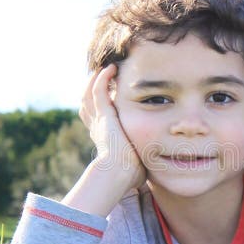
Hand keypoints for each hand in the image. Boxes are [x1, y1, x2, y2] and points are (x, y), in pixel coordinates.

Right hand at [62, 66, 145, 215]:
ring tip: (106, 68)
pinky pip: (99, 91)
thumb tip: (155, 169)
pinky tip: (110, 68)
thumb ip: (142, 160)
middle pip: (87, 103)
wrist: (118, 174)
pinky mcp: (104, 114)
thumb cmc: (128, 175)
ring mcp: (99, 120)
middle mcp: (97, 127)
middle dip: (92, 89)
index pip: (95, 118)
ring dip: (96, 80)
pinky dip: (102, 78)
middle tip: (102, 76)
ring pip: (89, 94)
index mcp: (103, 137)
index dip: (97, 107)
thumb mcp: (135, 164)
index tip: (107, 98)